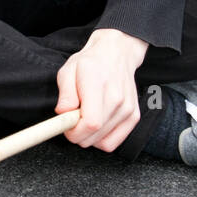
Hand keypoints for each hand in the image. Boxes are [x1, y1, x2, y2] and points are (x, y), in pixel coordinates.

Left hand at [55, 27, 147, 152]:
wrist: (116, 54)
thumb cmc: (90, 63)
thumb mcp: (68, 71)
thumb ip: (65, 94)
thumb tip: (63, 115)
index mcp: (98, 84)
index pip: (91, 122)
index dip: (74, 132)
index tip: (66, 126)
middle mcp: (117, 98)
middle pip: (95, 134)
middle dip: (78, 135)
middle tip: (73, 120)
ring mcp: (128, 109)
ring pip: (102, 142)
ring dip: (89, 137)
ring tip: (86, 118)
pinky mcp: (133, 117)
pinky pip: (113, 143)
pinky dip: (101, 140)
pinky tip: (96, 126)